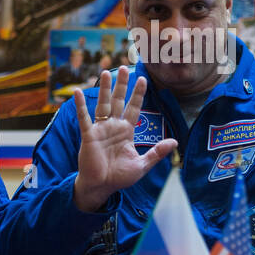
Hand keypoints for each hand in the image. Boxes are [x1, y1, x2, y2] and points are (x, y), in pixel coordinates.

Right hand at [72, 67, 176, 211]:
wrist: (102, 187)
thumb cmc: (120, 177)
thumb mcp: (142, 165)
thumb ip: (157, 153)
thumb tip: (175, 142)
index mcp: (126, 131)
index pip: (134, 108)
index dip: (138, 94)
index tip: (143, 79)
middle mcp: (113, 127)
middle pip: (119, 101)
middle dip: (122, 85)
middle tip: (125, 67)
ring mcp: (100, 130)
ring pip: (103, 105)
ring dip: (105, 89)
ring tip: (106, 72)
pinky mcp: (89, 136)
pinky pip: (84, 118)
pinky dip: (80, 106)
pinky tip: (78, 92)